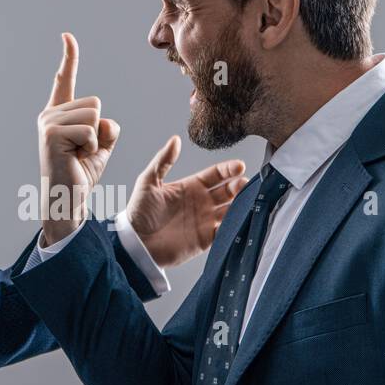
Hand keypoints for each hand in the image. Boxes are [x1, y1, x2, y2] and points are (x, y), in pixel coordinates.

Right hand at [36, 33, 118, 245]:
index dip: (69, 58)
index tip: (67, 36)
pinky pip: (89, 130)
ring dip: (95, 140)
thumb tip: (103, 121)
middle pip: (95, 103)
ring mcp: (48, 123)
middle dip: (99, 129)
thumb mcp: (101, 146)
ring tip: (78, 155)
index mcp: (60, 114)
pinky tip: (75, 158)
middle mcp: (50, 114)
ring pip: (93, 115)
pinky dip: (91, 147)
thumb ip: (106, 128)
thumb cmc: (82, 174)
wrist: (68, 199)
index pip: (65, 81)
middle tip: (82, 151)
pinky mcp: (52, 134)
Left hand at [123, 135, 247, 267]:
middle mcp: (202, 202)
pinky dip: (236, 226)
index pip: (216, 174)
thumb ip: (163, 161)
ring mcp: (206, 221)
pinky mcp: (207, 240)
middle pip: (228, 191)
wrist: (136, 244)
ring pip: (231, 210)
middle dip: (239, 186)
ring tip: (248, 200)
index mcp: (191, 186)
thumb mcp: (148, 182)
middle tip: (244, 184)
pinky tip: (241, 221)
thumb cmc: (139, 213)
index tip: (240, 166)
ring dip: (241, 205)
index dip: (228, 169)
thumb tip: (175, 140)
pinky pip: (227, 231)